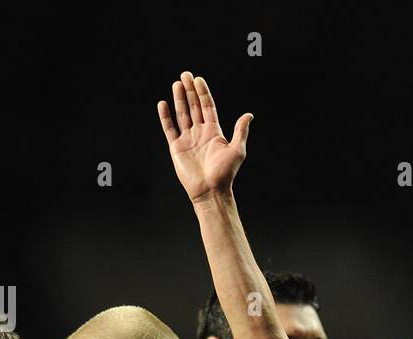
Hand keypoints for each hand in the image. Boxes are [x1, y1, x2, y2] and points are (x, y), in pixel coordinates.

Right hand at [157, 70, 252, 203]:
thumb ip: (240, 131)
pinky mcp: (176, 147)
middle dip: (189, 91)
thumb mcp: (237, 150)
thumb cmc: (225, 173)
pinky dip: (165, 116)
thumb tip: (249, 115)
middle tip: (185, 74)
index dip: (203, 93)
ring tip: (176, 83)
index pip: (207, 107)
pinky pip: (169, 128)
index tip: (198, 79)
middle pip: (193, 107)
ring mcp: (188, 139)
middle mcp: (200, 133)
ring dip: (179, 99)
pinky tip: (163, 103)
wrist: (210, 190)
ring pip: (182, 114)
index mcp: (214, 131)